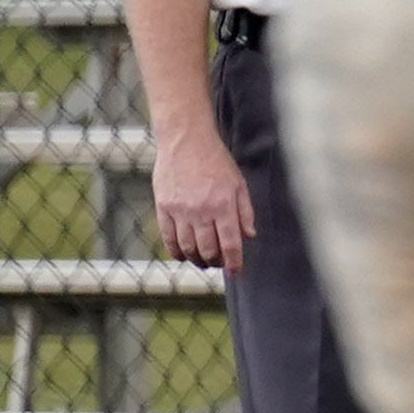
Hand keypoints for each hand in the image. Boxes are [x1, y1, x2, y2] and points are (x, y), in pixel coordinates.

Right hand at [151, 127, 253, 273]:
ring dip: (197, 259)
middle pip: (208, 250)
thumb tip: (249, 237)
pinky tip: (183, 255)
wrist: (186, 141)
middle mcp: (202, 211)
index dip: (234, 262)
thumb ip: (245, 212)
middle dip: (215, 262)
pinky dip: (176, 251)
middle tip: (219, 264)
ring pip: (188, 247)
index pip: (230, 243)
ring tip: (203, 261)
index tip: (236, 272)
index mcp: (224, 205)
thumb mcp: (239, 184)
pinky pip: (169, 237)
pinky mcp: (164, 207)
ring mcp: (180, 210)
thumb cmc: (216, 161)